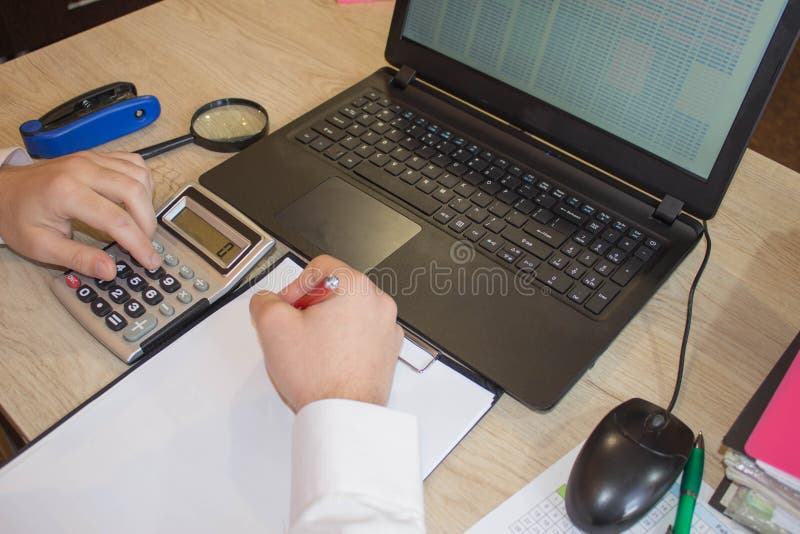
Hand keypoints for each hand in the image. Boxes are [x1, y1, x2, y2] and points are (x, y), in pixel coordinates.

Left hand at [0, 151, 159, 278]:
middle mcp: (82, 169)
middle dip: (147, 223)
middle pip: (134, 192)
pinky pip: (133, 163)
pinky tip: (137, 200)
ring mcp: (91, 159)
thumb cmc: (18, 215)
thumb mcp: (40, 246)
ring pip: (139, 175)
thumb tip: (109, 270)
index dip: (138, 244)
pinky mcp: (97, 156)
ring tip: (141, 224)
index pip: (116, 219)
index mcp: (65, 192)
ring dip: (148, 202)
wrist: (2, 189)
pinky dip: (143, 182)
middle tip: (145, 244)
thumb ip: (77, 258)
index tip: (149, 261)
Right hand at [250, 255, 403, 412]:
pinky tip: (327, 362)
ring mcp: (387, 328)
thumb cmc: (320, 377)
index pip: (319, 267)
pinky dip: (343, 343)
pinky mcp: (387, 351)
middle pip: (335, 290)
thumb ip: (264, 301)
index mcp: (356, 287)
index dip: (295, 287)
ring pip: (347, 314)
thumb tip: (267, 300)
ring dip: (326, 326)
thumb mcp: (273, 327)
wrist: (343, 415)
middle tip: (297, 332)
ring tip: (312, 351)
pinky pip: (360, 335)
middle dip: (310, 309)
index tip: (288, 308)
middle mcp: (378, 303)